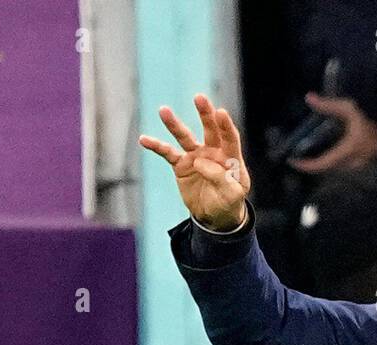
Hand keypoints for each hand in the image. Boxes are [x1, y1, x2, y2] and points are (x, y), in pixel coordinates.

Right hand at [139, 93, 251, 231]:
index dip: (225, 126)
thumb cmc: (228, 202)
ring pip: (185, 137)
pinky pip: (167, 153)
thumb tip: (200, 162)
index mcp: (230, 157)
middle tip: (199, 97)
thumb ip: (221, 178)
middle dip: (205, 114)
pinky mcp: (181, 164)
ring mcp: (196, 156)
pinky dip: (156, 146)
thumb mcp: (232, 195)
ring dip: (174, 124)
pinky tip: (144, 139)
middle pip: (210, 129)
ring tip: (163, 110)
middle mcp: (213, 151)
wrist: (214, 215)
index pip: (229, 138)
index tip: (220, 112)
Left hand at [288, 93, 376, 174]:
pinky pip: (352, 168)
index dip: (305, 165)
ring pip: (342, 171)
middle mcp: (357, 162)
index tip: (292, 161)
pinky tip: (337, 154)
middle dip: (317, 167)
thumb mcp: (350, 106)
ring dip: (330, 166)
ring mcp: (367, 164)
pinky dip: (341, 163)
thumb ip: (328, 105)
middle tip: (303, 158)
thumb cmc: (375, 111)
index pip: (322, 165)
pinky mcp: (374, 161)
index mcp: (349, 150)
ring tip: (316, 156)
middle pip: (331, 172)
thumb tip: (308, 97)